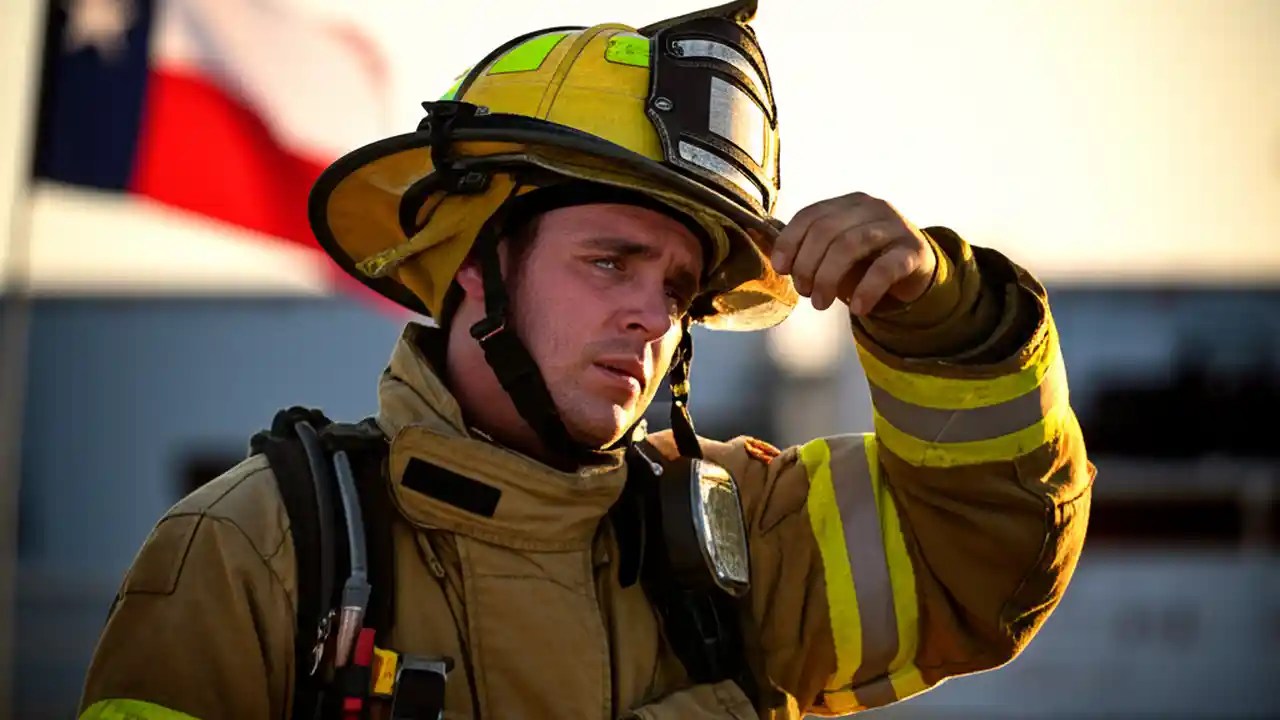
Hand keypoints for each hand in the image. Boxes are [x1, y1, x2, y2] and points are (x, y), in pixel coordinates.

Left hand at [769, 192, 936, 315]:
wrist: (917, 270)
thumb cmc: (868, 261)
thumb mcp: (837, 252)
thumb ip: (811, 252)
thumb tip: (780, 264)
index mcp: (847, 204)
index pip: (810, 215)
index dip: (790, 241)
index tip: (781, 268)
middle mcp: (870, 208)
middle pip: (826, 230)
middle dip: (807, 264)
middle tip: (804, 292)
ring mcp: (894, 226)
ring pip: (851, 244)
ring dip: (828, 278)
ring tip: (820, 303)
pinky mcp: (913, 251)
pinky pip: (885, 268)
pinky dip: (867, 289)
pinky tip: (857, 308)